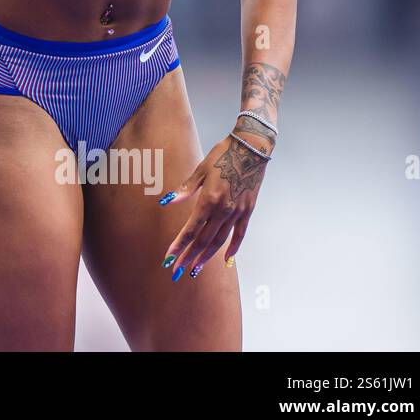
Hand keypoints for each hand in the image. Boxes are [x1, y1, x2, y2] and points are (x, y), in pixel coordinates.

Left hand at [158, 129, 270, 278]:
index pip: (191, 229)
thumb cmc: (223, 155)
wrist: (251, 148)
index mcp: (209, 199)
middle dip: (189, 256)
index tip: (169, 259)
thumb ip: (185, 189)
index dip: (179, 246)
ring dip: (207, 257)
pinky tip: (226, 260)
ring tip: (195, 269)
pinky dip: (233, 248)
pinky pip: (240, 234)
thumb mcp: (201, 169)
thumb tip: (167, 201)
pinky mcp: (248, 211)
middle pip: (203, 240)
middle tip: (177, 271)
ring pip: (220, 241)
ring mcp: (238, 212)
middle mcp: (224, 210)